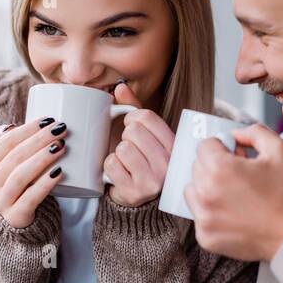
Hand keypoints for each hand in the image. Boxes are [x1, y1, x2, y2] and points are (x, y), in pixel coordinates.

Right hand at [0, 116, 67, 227]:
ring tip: (61, 147)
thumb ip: (5, 145)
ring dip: (42, 158)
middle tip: (61, 130)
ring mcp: (0, 202)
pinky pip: (31, 198)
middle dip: (40, 140)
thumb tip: (10, 126)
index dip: (28, 129)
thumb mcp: (7, 165)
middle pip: (15, 156)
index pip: (6, 142)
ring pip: (21, 175)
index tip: (49, 120)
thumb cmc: (17, 185)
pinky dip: (46, 184)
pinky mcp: (15, 217)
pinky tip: (59, 172)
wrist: (16, 221)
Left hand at [103, 84, 173, 206]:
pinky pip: (112, 164)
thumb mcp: (141, 132)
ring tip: (125, 162)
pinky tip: (118, 172)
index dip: (131, 118)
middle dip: (124, 137)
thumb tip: (119, 86)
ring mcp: (154, 179)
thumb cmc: (138, 159)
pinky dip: (109, 166)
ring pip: (123, 148)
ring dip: (117, 153)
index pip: (146, 116)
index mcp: (173, 145)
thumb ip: (131, 107)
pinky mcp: (136, 192)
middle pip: (133, 131)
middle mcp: (168, 163)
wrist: (134, 196)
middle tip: (129, 149)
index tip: (131, 127)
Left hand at [184, 124, 282, 260]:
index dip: (222, 147)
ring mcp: (202, 217)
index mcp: (219, 169)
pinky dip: (211, 211)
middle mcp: (205, 192)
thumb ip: (254, 132)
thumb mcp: (279, 150)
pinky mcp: (204, 236)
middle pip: (197, 167)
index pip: (204, 146)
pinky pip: (198, 214)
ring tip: (234, 194)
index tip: (236, 157)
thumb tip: (234, 134)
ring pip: (193, 190)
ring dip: (208, 187)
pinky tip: (233, 213)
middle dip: (216, 166)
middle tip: (240, 176)